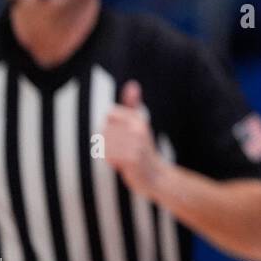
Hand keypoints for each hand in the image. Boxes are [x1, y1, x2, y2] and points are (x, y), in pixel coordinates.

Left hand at [101, 80, 164, 197]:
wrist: (156, 176)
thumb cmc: (143, 148)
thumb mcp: (140, 123)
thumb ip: (133, 104)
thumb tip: (133, 84)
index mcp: (138, 120)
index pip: (110, 114)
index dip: (111, 126)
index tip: (122, 135)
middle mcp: (138, 130)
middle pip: (104, 129)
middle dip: (108, 141)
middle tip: (123, 149)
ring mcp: (135, 144)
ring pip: (104, 143)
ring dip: (109, 151)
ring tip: (122, 156)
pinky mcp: (132, 159)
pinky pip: (108, 155)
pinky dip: (111, 161)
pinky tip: (121, 163)